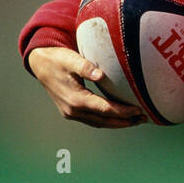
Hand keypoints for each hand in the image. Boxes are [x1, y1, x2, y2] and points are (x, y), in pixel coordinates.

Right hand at [27, 47, 146, 128]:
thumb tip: (100, 75)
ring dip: (118, 123)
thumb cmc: (57, 59)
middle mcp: (73, 110)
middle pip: (105, 120)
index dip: (123, 111)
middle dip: (125, 121)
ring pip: (100, 123)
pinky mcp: (71, 112)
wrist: (40, 64)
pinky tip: (119, 117)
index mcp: (75, 99)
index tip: (139, 110)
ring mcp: (71, 113)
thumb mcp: (71, 59)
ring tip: (136, 120)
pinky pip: (93, 120)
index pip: (105, 109)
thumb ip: (86, 67)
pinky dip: (108, 120)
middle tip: (143, 118)